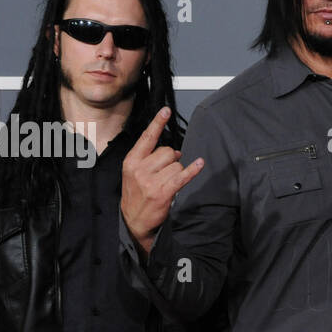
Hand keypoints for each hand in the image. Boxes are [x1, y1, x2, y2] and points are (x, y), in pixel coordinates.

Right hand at [120, 107, 203, 253]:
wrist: (133, 220)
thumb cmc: (136, 194)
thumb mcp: (133, 173)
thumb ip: (149, 159)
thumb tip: (175, 152)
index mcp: (132, 161)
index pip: (147, 138)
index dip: (158, 123)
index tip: (166, 111)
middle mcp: (140, 169)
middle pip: (168, 151)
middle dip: (172, 159)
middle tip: (165, 171)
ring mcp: (151, 181)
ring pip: (176, 164)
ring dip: (177, 172)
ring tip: (167, 182)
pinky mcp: (163, 192)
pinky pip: (182, 176)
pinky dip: (193, 170)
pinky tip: (200, 164)